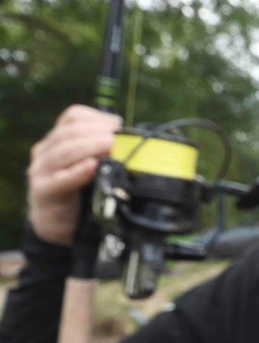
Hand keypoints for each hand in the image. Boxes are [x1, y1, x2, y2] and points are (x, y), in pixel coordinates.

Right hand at [27, 105, 119, 245]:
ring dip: (92, 147)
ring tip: (113, 147)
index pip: (73, 117)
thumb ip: (104, 152)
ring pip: (64, 151)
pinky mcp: (42, 191)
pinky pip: (60, 179)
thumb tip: (133, 140)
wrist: (58, 226)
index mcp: (57, 139)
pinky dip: (77, 172)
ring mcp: (41, 171)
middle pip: (71, 132)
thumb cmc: (79, 193)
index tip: (120, 126)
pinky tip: (93, 167)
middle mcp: (45, 151)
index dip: (98, 118)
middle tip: (122, 138)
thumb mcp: (92, 167)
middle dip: (99, 132)